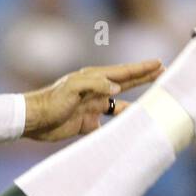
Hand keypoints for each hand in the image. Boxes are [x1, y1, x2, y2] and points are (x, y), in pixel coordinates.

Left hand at [22, 60, 163, 141]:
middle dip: (143, 79)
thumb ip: (96, 85)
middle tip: (162, 74)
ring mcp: (92, 108)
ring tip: (153, 105)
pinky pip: (109, 126)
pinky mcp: (87, 124)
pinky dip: (119, 129)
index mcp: (93, 79)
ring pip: (120, 106)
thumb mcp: (73, 88)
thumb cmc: (51, 100)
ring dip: (136, 106)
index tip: (159, 64)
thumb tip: (117, 89)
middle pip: (126, 84)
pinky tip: (130, 131)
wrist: (33, 120)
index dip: (141, 69)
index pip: (123, 73)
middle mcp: (96, 91)